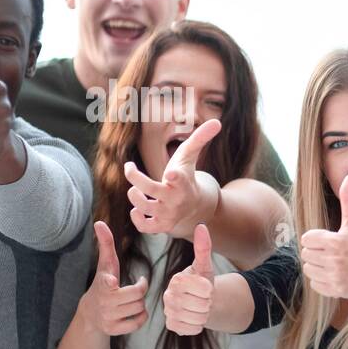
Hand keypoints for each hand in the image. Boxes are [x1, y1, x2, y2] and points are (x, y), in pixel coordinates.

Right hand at [81, 221, 148, 335]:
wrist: (90, 314)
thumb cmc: (103, 283)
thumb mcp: (105, 265)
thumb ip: (105, 245)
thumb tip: (99, 223)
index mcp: (102, 284)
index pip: (107, 283)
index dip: (110, 283)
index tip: (111, 282)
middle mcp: (103, 302)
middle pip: (138, 295)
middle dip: (139, 291)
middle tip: (133, 288)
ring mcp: (107, 317)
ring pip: (140, 308)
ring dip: (140, 304)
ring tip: (131, 300)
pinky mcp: (113, 330)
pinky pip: (139, 323)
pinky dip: (140, 318)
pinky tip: (132, 313)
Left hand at [124, 119, 221, 235]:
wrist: (196, 207)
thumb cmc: (188, 175)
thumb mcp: (191, 156)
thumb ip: (201, 138)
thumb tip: (217, 122)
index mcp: (183, 182)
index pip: (179, 179)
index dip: (176, 177)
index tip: (171, 174)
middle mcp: (176, 199)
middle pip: (150, 189)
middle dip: (136, 179)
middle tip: (130, 168)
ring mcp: (169, 214)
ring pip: (143, 206)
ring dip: (134, 196)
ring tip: (136, 190)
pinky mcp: (162, 226)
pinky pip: (144, 226)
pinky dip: (136, 218)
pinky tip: (137, 209)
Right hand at [164, 224, 216, 336]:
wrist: (201, 301)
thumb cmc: (203, 282)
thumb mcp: (205, 266)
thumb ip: (203, 248)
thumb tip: (201, 226)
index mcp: (177, 280)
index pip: (203, 288)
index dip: (209, 289)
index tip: (205, 287)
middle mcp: (168, 295)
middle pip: (202, 305)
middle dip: (208, 302)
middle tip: (203, 299)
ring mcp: (168, 311)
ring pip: (199, 318)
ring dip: (204, 314)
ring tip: (199, 307)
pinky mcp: (172, 325)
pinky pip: (193, 329)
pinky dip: (199, 325)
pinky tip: (194, 317)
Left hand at [299, 173, 347, 298]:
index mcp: (336, 242)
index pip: (306, 239)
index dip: (315, 239)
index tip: (328, 241)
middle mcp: (334, 260)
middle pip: (306, 254)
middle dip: (316, 253)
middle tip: (331, 253)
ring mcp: (335, 276)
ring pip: (308, 269)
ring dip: (317, 266)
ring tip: (332, 264)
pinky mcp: (335, 290)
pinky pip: (314, 284)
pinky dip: (321, 280)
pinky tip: (334, 275)